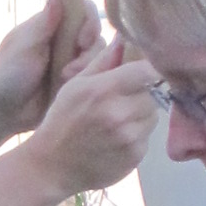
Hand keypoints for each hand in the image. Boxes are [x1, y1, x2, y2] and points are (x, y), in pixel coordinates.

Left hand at [0, 0, 103, 136]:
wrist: (1, 111)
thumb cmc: (8, 74)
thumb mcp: (26, 44)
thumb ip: (45, 21)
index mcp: (50, 27)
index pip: (81, 11)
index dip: (89, 21)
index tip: (82, 39)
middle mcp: (63, 42)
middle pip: (94, 35)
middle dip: (88, 50)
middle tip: (71, 66)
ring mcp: (69, 62)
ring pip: (96, 56)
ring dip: (85, 66)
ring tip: (65, 77)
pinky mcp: (73, 83)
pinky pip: (92, 76)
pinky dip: (85, 79)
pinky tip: (69, 85)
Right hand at [23, 36, 157, 195]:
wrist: (51, 167)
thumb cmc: (61, 121)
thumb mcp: (75, 86)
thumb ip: (103, 61)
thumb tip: (124, 38)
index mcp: (103, 90)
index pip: (147, 71)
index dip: (149, 69)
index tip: (143, 72)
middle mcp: (120, 113)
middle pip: (154, 93)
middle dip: (145, 93)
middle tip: (126, 99)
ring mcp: (130, 137)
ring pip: (153, 116)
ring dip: (142, 114)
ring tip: (120, 120)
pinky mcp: (135, 156)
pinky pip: (148, 137)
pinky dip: (137, 135)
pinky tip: (117, 138)